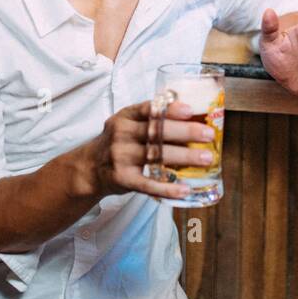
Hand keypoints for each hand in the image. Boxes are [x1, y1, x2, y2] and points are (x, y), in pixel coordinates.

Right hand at [89, 100, 211, 200]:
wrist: (89, 168)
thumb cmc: (119, 143)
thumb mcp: (128, 124)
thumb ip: (152, 119)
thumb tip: (193, 117)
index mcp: (125, 117)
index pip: (148, 109)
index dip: (170, 109)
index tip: (190, 111)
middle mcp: (121, 135)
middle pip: (156, 132)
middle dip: (185, 133)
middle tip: (208, 135)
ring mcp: (121, 157)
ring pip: (156, 156)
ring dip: (184, 157)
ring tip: (206, 158)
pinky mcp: (123, 179)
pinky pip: (147, 185)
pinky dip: (167, 188)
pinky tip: (184, 189)